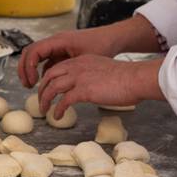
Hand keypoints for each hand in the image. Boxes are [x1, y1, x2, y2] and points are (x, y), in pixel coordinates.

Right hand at [17, 27, 123, 87]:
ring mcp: (57, 46)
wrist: (112, 38)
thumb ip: (69, 70)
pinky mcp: (62, 52)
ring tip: (32, 85)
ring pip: (36, 56)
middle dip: (24, 69)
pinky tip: (46, 83)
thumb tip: (55, 83)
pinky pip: (46, 60)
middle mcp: (55, 42)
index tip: (33, 81)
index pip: (34, 51)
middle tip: (27, 85)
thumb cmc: (102, 45)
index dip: (29, 67)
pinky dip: (41, 70)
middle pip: (29, 52)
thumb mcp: (84, 59)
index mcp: (58, 40)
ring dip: (31, 70)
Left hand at [37, 56, 161, 119]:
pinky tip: (58, 116)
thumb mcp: (104, 70)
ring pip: (52, 87)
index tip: (47, 88)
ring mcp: (79, 78)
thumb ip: (93, 76)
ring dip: (45, 100)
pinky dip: (58, 109)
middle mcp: (77, 67)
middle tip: (41, 100)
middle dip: (42, 89)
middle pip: (50, 75)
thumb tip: (91, 88)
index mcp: (82, 61)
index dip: (49, 79)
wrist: (135, 78)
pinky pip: (64, 101)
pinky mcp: (83, 91)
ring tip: (44, 110)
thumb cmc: (126, 77)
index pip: (58, 67)